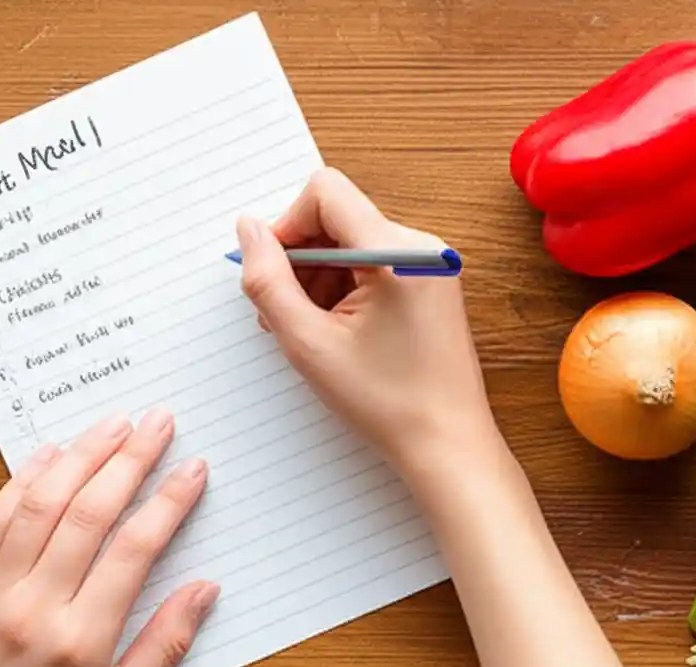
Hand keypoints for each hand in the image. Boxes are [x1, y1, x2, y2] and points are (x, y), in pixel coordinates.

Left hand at [0, 409, 217, 666]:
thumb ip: (162, 648)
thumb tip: (204, 591)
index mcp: (82, 641)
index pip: (136, 547)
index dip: (169, 500)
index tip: (192, 468)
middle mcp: (34, 609)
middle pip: (90, 512)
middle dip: (130, 458)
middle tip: (158, 423)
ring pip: (40, 504)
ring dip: (80, 456)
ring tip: (112, 424)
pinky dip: (20, 482)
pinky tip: (47, 456)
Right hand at [235, 168, 494, 480]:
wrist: (448, 445)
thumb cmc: (388, 403)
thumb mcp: (308, 342)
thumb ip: (268, 281)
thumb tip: (248, 232)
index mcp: (397, 251)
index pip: (325, 192)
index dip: (286, 225)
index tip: (270, 271)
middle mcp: (420, 246)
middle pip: (338, 217)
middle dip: (300, 260)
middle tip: (282, 314)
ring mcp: (430, 264)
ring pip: (352, 242)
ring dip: (319, 279)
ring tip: (310, 332)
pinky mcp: (431, 283)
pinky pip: (374, 264)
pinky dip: (345, 289)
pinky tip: (336, 332)